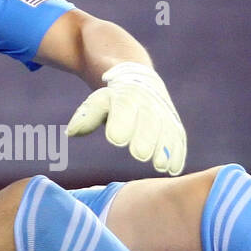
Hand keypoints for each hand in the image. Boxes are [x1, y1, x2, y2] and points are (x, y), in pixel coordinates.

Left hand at [66, 62, 186, 175]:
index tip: (116, 139)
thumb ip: (87, 116)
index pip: (124, 107)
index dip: (121, 123)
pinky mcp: (174, 124)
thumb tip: (71, 132)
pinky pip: (178, 138)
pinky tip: (173, 168)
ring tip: (160, 165)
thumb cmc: (113, 100)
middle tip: (140, 155)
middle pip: (148, 120)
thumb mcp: (98, 102)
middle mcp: (149, 103)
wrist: (140, 82)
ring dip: (164, 149)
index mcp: (127, 96)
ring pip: (166, 130)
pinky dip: (177, 153)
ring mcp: (164, 113)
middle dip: (144, 138)